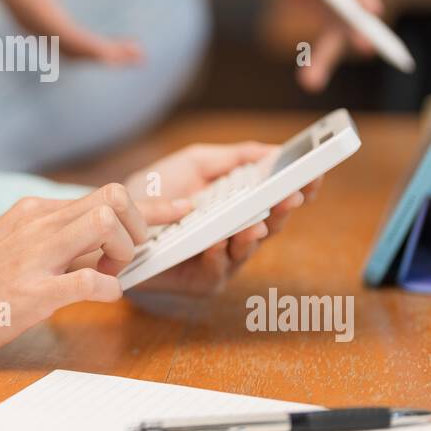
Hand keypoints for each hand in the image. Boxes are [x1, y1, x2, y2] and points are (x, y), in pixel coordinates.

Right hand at [0, 0, 141, 64]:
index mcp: (33, 5)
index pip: (72, 38)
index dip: (101, 49)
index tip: (129, 52)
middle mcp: (30, 23)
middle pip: (72, 52)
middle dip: (106, 56)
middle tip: (140, 56)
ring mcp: (28, 27)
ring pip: (66, 53)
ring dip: (97, 56)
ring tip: (131, 53)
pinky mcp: (31, 25)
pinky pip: (60, 47)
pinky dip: (84, 50)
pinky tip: (105, 46)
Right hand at [0, 184, 170, 364]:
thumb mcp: (7, 245)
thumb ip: (51, 240)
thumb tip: (94, 245)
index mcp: (32, 211)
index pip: (102, 194)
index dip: (150, 205)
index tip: (180, 209)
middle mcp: (36, 223)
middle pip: (114, 198)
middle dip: (140, 227)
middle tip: (130, 257)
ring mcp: (34, 256)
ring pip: (106, 225)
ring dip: (124, 254)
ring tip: (110, 276)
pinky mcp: (30, 292)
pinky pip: (90, 283)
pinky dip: (108, 291)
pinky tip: (99, 298)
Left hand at [116, 143, 321, 295]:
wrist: (114, 217)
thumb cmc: (157, 190)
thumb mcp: (196, 163)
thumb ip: (234, 156)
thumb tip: (273, 150)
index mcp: (240, 206)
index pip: (278, 198)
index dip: (299, 188)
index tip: (315, 173)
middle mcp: (236, 234)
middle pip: (272, 225)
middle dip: (285, 209)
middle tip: (294, 194)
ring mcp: (221, 259)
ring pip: (247, 250)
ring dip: (253, 234)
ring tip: (257, 219)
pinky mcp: (200, 280)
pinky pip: (215, 271)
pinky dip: (216, 256)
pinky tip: (215, 243)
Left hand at [244, 0, 384, 91]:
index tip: (371, 10)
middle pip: (352, 9)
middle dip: (358, 29)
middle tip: (367, 47)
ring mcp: (335, 3)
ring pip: (340, 33)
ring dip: (329, 58)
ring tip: (313, 83)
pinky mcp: (327, 18)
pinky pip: (327, 41)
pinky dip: (318, 60)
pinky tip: (310, 80)